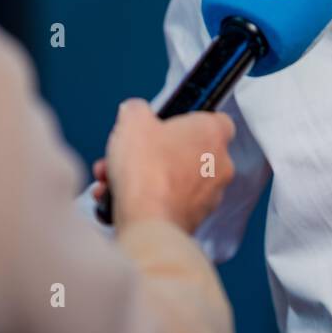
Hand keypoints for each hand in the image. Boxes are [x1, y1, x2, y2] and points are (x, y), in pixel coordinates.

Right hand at [95, 98, 235, 233]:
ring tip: (112, 178)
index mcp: (213, 134)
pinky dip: (144, 200)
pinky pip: (167, 203)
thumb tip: (134, 111)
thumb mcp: (133, 122)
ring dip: (142, 177)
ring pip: (172, 178)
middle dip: (151, 153)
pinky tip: (115, 199)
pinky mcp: (194, 218)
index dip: (186, 120)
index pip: (214, 119)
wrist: (149, 222)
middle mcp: (219, 164)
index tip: (164, 125)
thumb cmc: (148, 172)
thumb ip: (136, 110)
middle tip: (127, 155)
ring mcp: (209, 194)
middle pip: (185, 151)